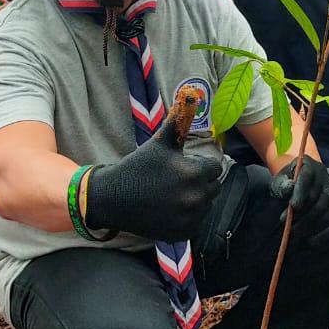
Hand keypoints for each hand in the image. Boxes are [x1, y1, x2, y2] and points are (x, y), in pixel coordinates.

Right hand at [84, 110, 222, 242]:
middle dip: (198, 181)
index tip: (178, 166)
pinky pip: (197, 221)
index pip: (213, 168)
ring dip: (194, 199)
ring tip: (170, 193)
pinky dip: (188, 216)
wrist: (114, 198)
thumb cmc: (139, 165)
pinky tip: (169, 208)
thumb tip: (192, 94)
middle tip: (173, 180)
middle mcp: (195, 198)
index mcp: (193, 173)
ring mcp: (190, 218)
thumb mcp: (161, 142)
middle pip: (212, 186)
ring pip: (206, 205)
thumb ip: (180, 120)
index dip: (197, 164)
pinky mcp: (183, 233)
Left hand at [269, 156, 328, 234]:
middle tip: (287, 222)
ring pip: (323, 207)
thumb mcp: (278, 181)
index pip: (307, 176)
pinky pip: (327, 216)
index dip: (301, 192)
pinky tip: (304, 233)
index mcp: (308, 163)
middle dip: (302, 211)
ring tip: (293, 230)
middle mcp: (323, 174)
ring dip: (308, 221)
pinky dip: (316, 226)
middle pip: (316, 194)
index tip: (293, 207)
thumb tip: (289, 188)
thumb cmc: (285, 182)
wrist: (296, 182)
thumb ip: (282, 185)